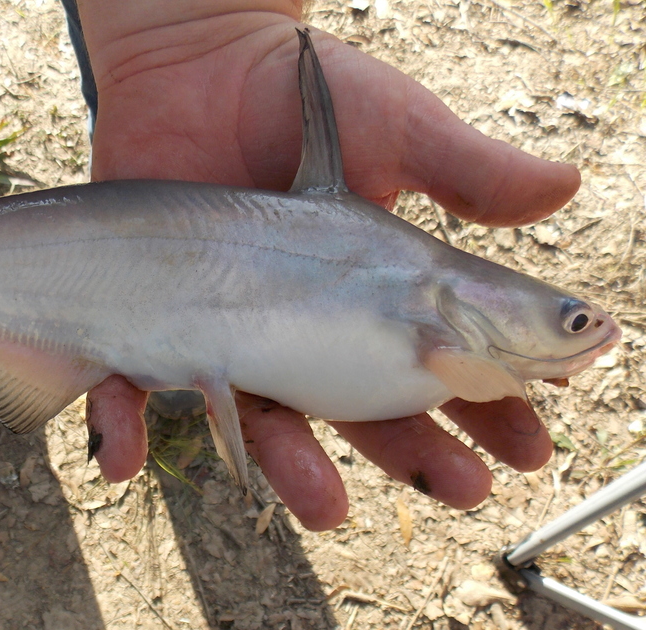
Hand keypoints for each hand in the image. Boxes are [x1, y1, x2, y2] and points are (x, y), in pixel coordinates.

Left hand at [79, 7, 569, 527]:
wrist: (197, 64)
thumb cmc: (296, 94)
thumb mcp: (391, 130)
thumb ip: (463, 169)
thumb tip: (565, 191)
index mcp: (363, 299)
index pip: (435, 364)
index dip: (487, 406)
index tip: (526, 447)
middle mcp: (298, 330)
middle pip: (362, 410)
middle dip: (415, 454)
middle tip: (463, 487)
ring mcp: (225, 334)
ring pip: (260, 421)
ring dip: (292, 469)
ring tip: (327, 507)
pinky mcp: (148, 323)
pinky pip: (129, 390)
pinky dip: (122, 428)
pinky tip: (122, 458)